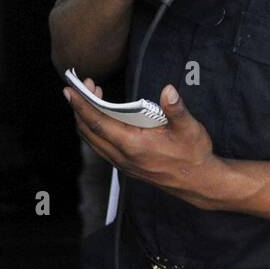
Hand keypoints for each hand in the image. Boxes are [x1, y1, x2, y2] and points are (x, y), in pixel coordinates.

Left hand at [64, 76, 224, 209]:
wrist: (199, 183)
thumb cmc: (194, 154)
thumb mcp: (190, 128)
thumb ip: (176, 109)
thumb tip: (168, 90)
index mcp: (134, 146)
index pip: (98, 123)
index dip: (82, 106)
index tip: (70, 90)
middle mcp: (123, 157)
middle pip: (89, 132)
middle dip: (81, 107)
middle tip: (84, 85)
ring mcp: (123, 164)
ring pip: (93, 141)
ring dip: (87, 119)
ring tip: (91, 96)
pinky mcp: (126, 166)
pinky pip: (101, 147)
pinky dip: (95, 130)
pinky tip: (102, 117)